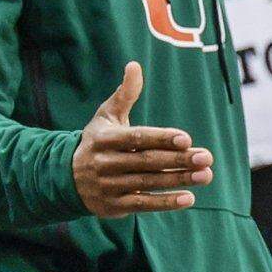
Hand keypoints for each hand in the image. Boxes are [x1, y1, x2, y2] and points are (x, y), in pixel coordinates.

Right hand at [72, 62, 211, 217]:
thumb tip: (134, 65)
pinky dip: (165, 202)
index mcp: (105, 138)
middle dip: (179, 160)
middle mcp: (106, 162)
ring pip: (148, 183)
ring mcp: (109, 185)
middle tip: (207, 158)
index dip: (161, 138)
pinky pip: (143, 204)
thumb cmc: (96, 141)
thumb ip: (124, 95)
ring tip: (206, 175)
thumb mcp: (106, 117)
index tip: (186, 139)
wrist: (65, 178)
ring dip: (179, 179)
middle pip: (148, 161)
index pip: (137, 138)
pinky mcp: (113, 206)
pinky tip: (188, 198)